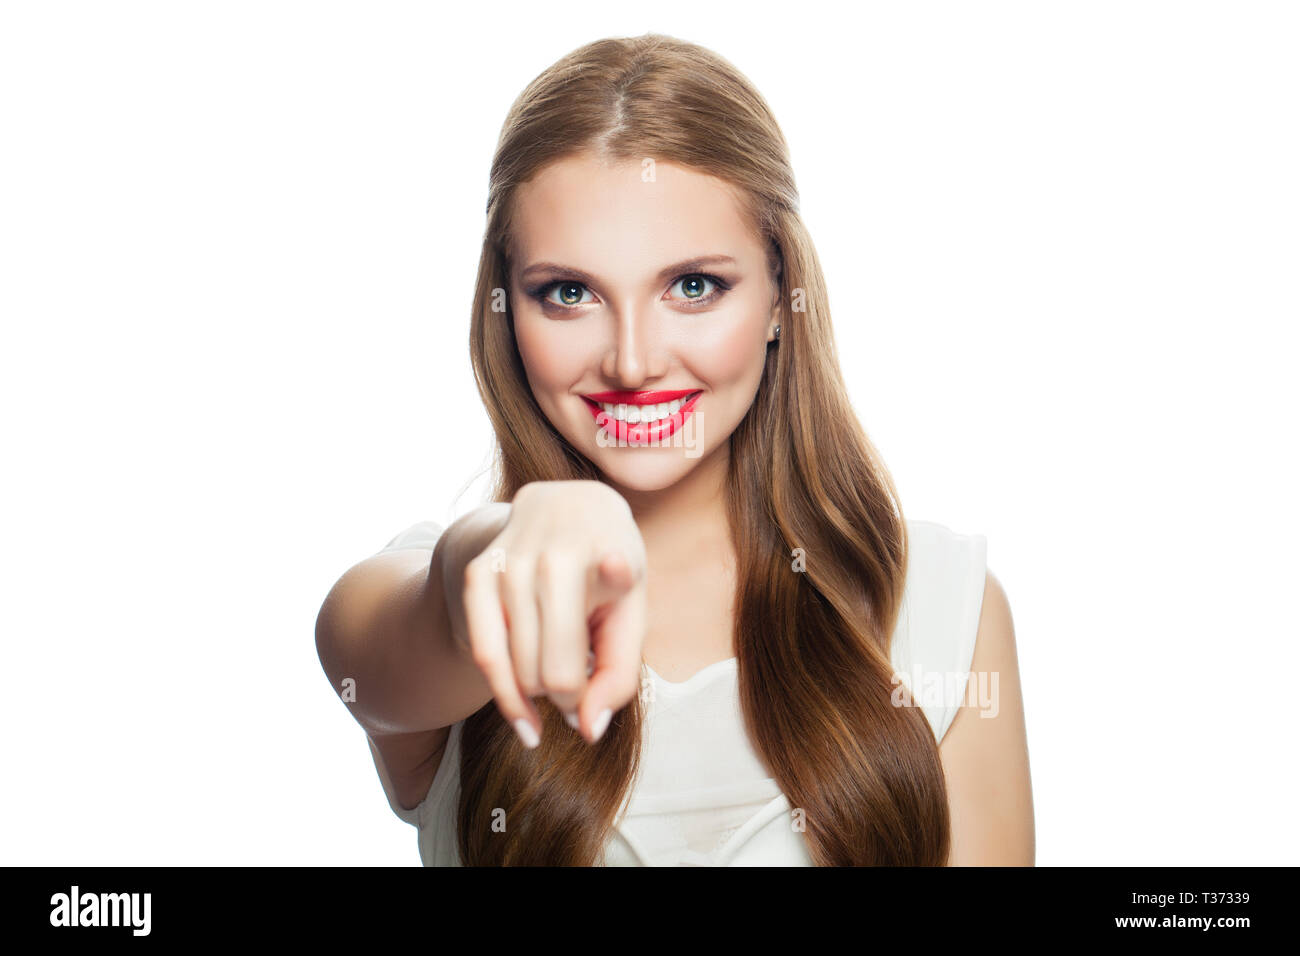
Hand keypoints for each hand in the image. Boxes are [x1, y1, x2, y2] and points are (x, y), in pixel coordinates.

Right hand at [456, 480, 646, 746]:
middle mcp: (555, 554)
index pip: (608, 570)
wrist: (567, 508)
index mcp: (608, 551)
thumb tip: (587, 730)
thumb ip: (619, 676)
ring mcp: (511, 562)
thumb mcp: (632, 614)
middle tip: (583, 684)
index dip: (613, 570)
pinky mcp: (478, 573)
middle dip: (573, 697)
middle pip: (556, 671)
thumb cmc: (610, 573)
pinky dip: (507, 697)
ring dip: (542, 695)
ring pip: (519, 670)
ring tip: (560, 682)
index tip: (616, 564)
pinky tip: (526, 716)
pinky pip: (485, 655)